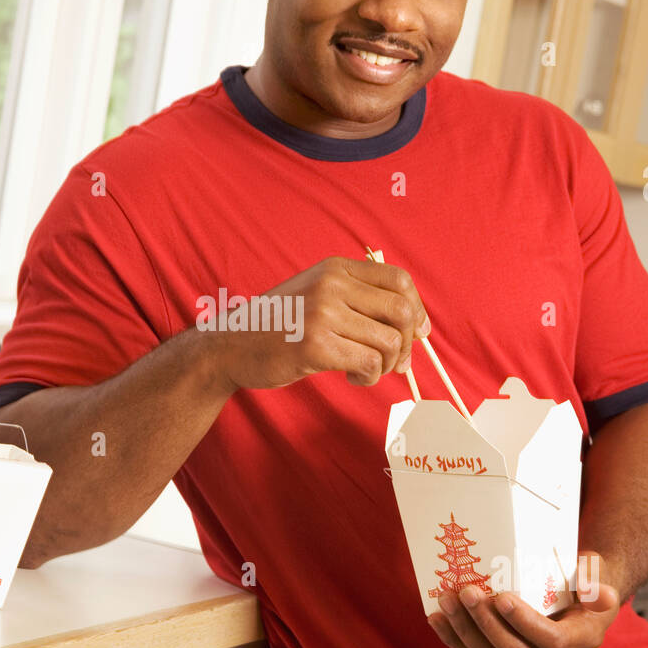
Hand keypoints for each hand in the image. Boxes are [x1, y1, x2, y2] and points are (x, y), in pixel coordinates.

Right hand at [201, 255, 429, 391]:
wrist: (230, 346)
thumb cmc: (278, 327)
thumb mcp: (316, 295)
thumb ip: (357, 300)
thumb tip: (415, 324)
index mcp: (335, 269)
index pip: (398, 280)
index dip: (418, 308)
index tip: (417, 334)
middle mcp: (331, 285)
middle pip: (401, 311)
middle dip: (407, 343)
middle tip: (395, 363)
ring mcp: (322, 313)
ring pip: (389, 341)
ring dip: (385, 365)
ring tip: (365, 371)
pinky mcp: (315, 345)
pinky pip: (369, 363)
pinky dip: (369, 377)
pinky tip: (352, 378)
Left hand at [426, 550, 620, 647]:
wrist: (576, 594)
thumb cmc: (585, 578)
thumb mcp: (597, 574)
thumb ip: (595, 580)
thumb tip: (598, 592)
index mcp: (581, 640)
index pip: (551, 639)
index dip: (524, 622)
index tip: (501, 597)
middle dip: (487, 624)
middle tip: (467, 593)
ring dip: (465, 632)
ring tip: (447, 602)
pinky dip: (455, 640)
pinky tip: (436, 618)